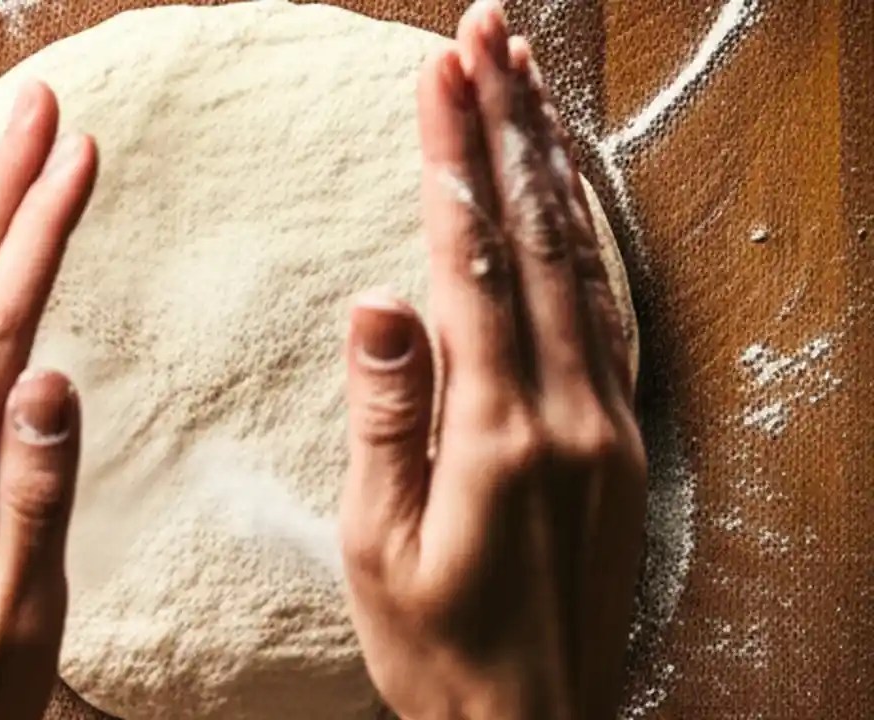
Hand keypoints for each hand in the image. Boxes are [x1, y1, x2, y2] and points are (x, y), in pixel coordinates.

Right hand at [339, 3, 645, 718]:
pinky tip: (567, 192)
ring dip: (552, 166)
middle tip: (490, 35)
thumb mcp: (379, 545)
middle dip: (511, 128)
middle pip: (537, 241)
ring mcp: (608, 422)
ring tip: (528, 83)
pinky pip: (609, 311)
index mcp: (496, 435)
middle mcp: (568, 413)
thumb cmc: (436, 645)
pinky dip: (585, 234)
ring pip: (582, 264)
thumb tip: (378, 301)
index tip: (440, 76)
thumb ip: (386, 417)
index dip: (453, 163)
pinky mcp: (624, 439)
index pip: (469, 266)